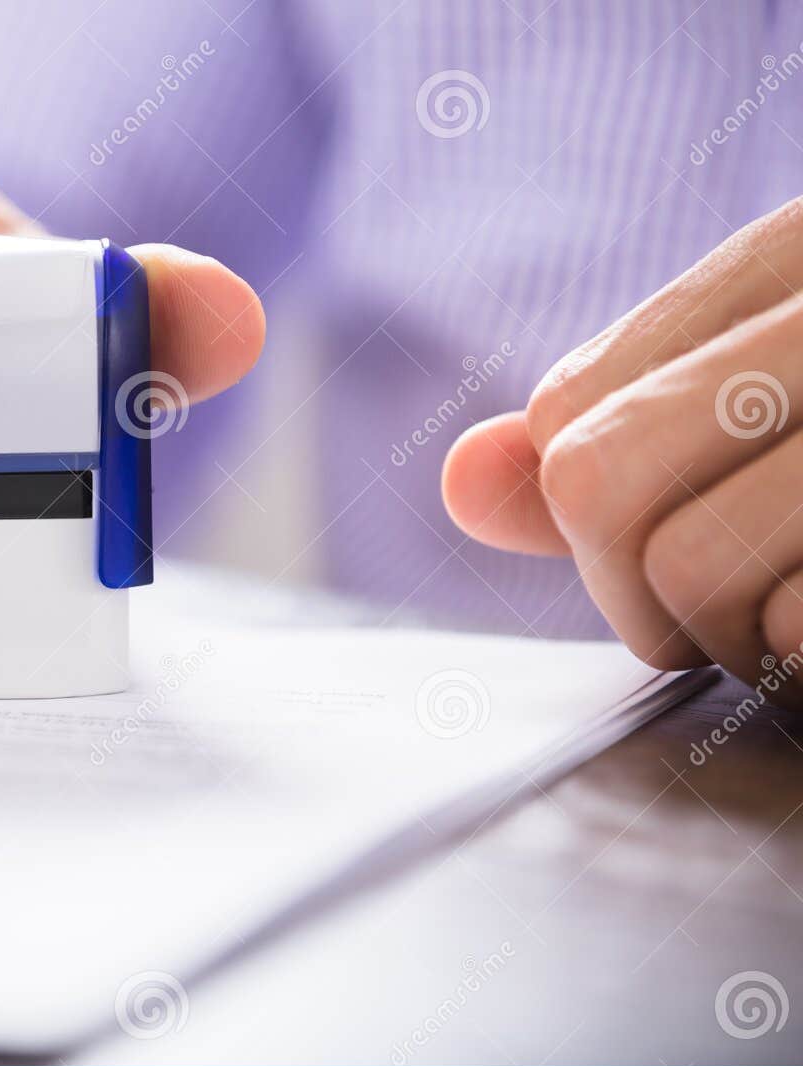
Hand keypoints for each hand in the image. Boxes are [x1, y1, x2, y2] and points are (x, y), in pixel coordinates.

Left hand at [443, 197, 802, 707]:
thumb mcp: (759, 407)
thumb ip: (620, 438)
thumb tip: (460, 480)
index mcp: (788, 263)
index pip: (572, 404)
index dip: (587, 509)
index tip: (671, 545)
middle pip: (596, 480)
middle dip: (639, 591)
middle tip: (739, 616)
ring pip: (687, 566)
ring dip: (733, 640)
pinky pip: (799, 626)